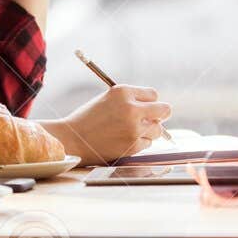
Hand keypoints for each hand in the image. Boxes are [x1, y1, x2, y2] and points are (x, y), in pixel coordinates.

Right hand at [49, 85, 171, 164]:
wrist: (73, 139)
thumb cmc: (88, 119)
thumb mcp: (107, 99)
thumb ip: (130, 100)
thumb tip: (154, 108)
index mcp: (123, 92)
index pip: (153, 94)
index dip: (149, 102)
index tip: (146, 107)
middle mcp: (131, 108)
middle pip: (164, 110)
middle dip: (161, 114)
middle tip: (155, 119)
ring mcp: (133, 128)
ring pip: (158, 129)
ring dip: (149, 131)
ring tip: (131, 132)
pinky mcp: (133, 145)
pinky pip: (147, 143)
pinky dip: (139, 143)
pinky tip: (124, 141)